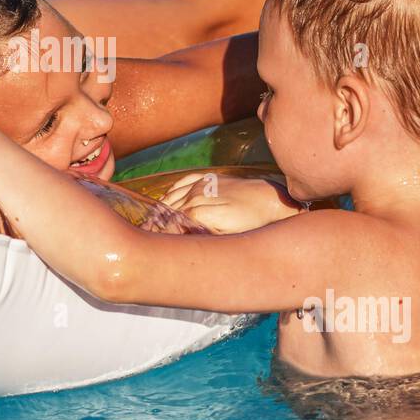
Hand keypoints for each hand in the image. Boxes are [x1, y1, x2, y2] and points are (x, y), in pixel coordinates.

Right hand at [161, 173, 300, 233]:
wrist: (270, 200)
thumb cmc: (252, 225)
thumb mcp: (228, 239)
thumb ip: (201, 238)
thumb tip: (182, 243)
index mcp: (200, 212)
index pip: (170, 223)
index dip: (161, 233)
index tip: (155, 242)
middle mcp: (197, 195)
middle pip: (168, 209)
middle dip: (157, 222)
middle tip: (149, 234)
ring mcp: (201, 183)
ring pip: (172, 196)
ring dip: (161, 208)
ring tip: (154, 221)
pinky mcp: (206, 177)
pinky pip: (181, 182)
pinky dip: (171, 191)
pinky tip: (166, 200)